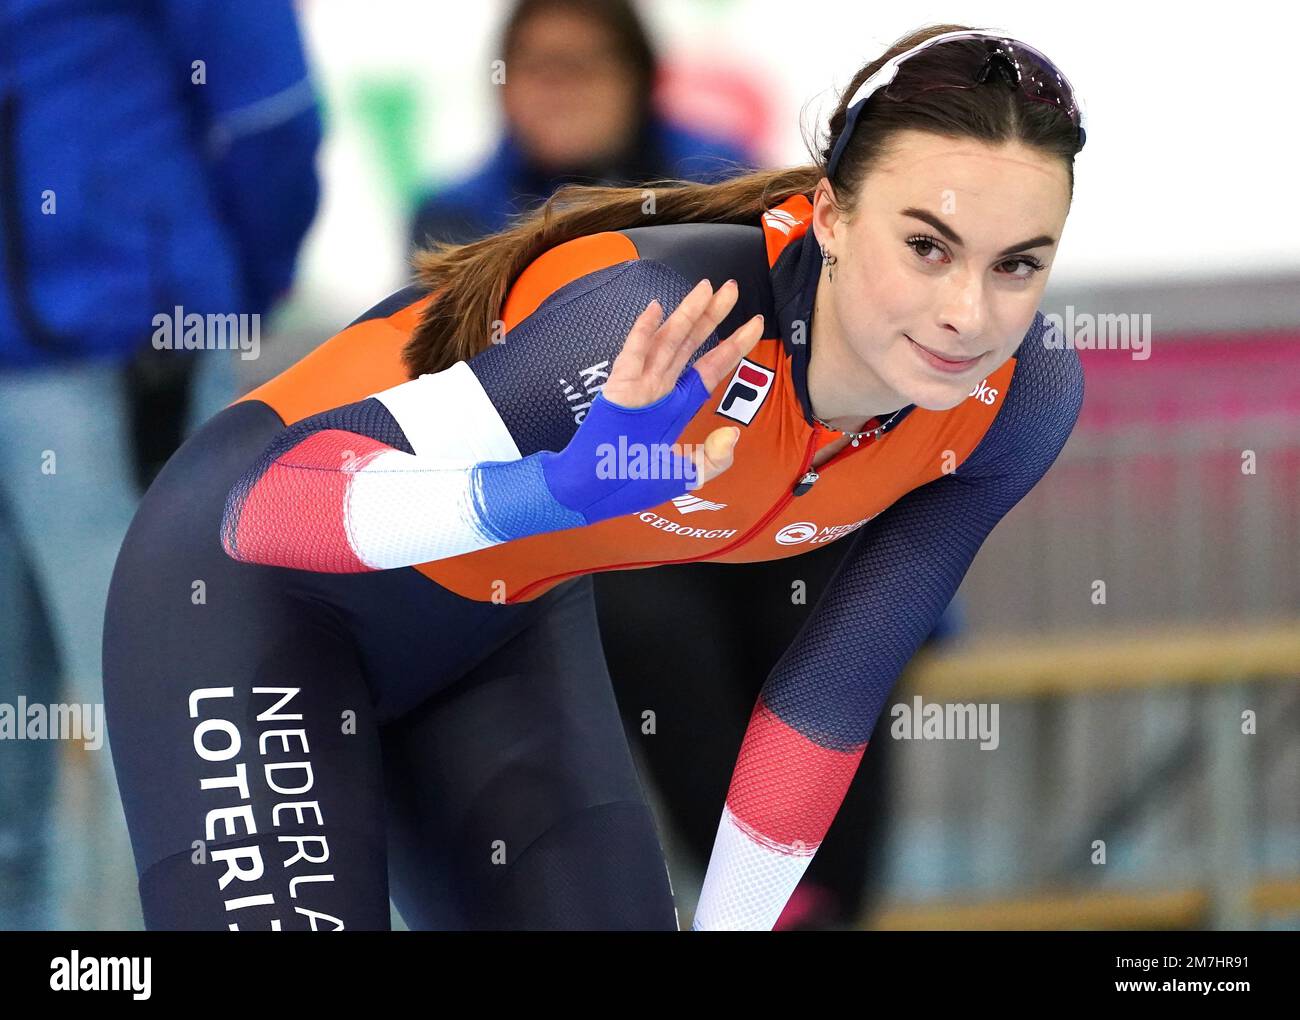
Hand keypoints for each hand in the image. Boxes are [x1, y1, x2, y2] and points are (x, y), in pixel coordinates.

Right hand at [601, 278, 762, 484]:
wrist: (593, 493)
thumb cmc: (630, 483)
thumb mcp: (684, 475)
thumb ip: (713, 459)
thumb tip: (733, 435)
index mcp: (677, 407)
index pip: (711, 368)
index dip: (733, 346)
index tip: (753, 324)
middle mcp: (660, 390)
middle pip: (692, 345)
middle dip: (712, 316)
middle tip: (732, 288)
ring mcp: (639, 386)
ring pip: (667, 342)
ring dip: (686, 314)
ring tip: (706, 288)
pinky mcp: (618, 390)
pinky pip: (632, 356)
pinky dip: (642, 333)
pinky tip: (655, 310)